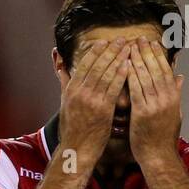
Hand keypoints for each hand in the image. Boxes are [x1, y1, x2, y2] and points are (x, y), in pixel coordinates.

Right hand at [59, 37, 131, 171]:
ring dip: (118, 58)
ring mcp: (92, 101)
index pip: (85, 64)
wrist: (77, 149)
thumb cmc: (72, 128)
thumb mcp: (64, 102)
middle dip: (110, 50)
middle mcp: (80, 93)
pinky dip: (121, 75)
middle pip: (97, 65)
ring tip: (128, 48)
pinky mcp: (103, 110)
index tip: (105, 41)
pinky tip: (129, 65)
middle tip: (121, 39)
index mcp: (71, 89)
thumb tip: (59, 64)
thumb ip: (63, 81)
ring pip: (106, 74)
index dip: (96, 51)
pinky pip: (114, 88)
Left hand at [127, 37, 182, 168]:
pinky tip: (124, 66)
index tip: (152, 43)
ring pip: (146, 77)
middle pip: (156, 69)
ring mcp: (155, 105)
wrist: (159, 157)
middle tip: (139, 39)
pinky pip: (136, 90)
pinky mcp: (143, 113)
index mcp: (174, 97)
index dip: (159, 55)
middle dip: (147, 53)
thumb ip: (177, 94)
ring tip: (130, 47)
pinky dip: (131, 76)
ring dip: (137, 60)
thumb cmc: (164, 138)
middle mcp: (167, 99)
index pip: (166, 70)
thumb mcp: (175, 113)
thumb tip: (181, 77)